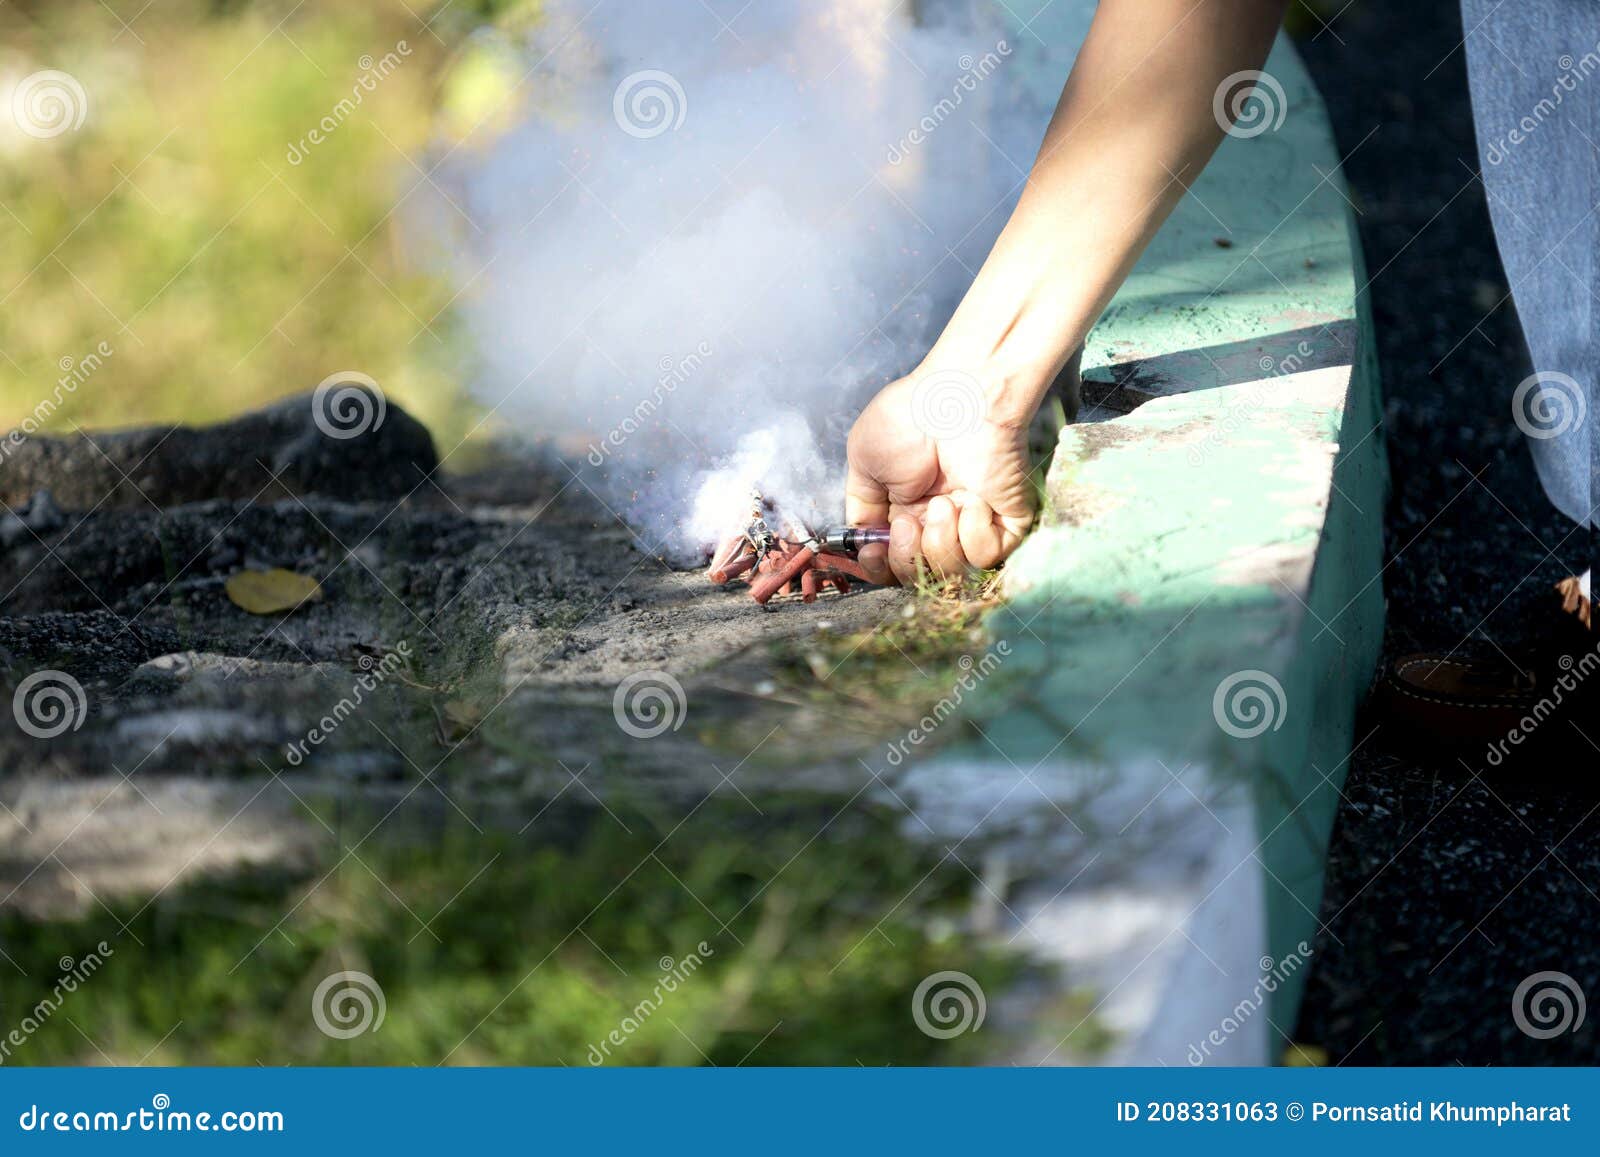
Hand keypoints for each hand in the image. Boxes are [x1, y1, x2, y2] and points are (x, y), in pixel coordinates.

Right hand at [844, 366, 1038, 585]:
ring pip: (953, 572)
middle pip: (920, 576)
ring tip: (944, 502)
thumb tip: (867, 541)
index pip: (892, 563)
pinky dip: (974, 533)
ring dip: (940, 543)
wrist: (955, 396)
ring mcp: (973, 523)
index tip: (873, 553)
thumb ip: (862, 509)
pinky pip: (987, 556)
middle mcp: (939, 523)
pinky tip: (971, 500)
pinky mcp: (1007, 520)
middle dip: (907, 558)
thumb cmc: (907, 419)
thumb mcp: (863, 463)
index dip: (880, 568)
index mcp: (904, 511)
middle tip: (909, 522)